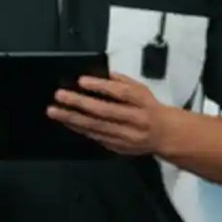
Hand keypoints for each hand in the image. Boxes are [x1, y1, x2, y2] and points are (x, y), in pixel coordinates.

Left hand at [47, 73, 170, 155]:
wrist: (165, 136)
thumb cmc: (150, 109)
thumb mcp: (142, 90)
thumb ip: (123, 81)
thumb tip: (104, 74)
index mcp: (143, 102)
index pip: (121, 93)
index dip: (101, 87)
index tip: (82, 81)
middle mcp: (135, 120)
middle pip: (105, 111)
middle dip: (79, 103)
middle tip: (60, 96)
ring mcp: (127, 136)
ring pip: (96, 127)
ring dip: (73, 119)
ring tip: (55, 111)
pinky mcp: (119, 147)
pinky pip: (96, 137)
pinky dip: (79, 129)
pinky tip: (67, 122)